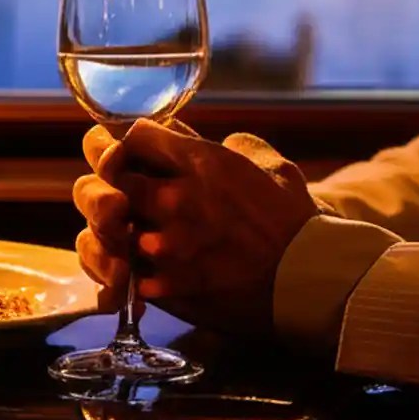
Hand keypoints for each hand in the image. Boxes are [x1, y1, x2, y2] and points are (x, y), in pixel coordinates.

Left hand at [73, 120, 317, 334]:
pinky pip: (120, 270)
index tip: (132, 150)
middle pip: (109, 173)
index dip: (127, 140)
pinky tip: (134, 267)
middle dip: (109, 176)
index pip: (134, 134)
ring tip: (125, 226)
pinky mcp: (165, 285)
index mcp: (202, 163)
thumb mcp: (272, 166)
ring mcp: (168, 245)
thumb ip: (233, 146)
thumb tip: (209, 141)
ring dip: (110, 222)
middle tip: (120, 186)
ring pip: (104, 222)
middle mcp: (177, 199)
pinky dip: (122, 269)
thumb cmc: (297, 222)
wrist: (313, 285)